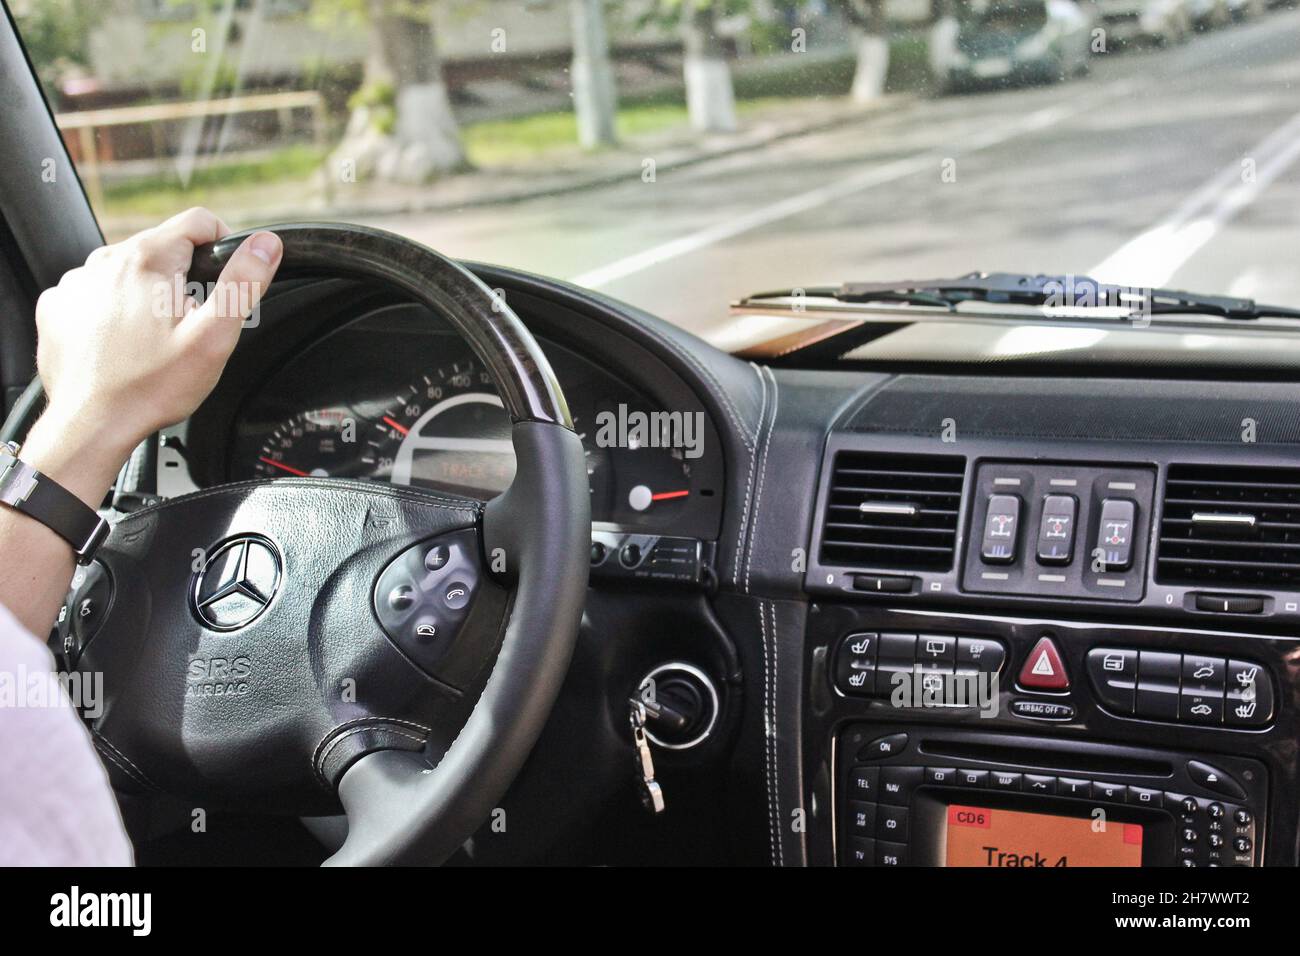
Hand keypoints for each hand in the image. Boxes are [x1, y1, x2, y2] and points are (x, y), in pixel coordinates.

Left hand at [30, 207, 282, 464]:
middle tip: (189, 325)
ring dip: (146, 292)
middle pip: (162, 248)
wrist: (92, 425)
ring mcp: (77, 283)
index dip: (223, 245)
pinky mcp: (59, 305)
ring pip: (128, 270)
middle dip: (183, 277)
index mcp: (148, 260)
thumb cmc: (151, 387)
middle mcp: (106, 262)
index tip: (223, 280)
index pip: (198, 222)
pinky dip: (112, 309)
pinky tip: (121, 341)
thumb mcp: (213, 337)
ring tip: (153, 338)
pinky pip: (96, 292)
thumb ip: (243, 284)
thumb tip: (266, 245)